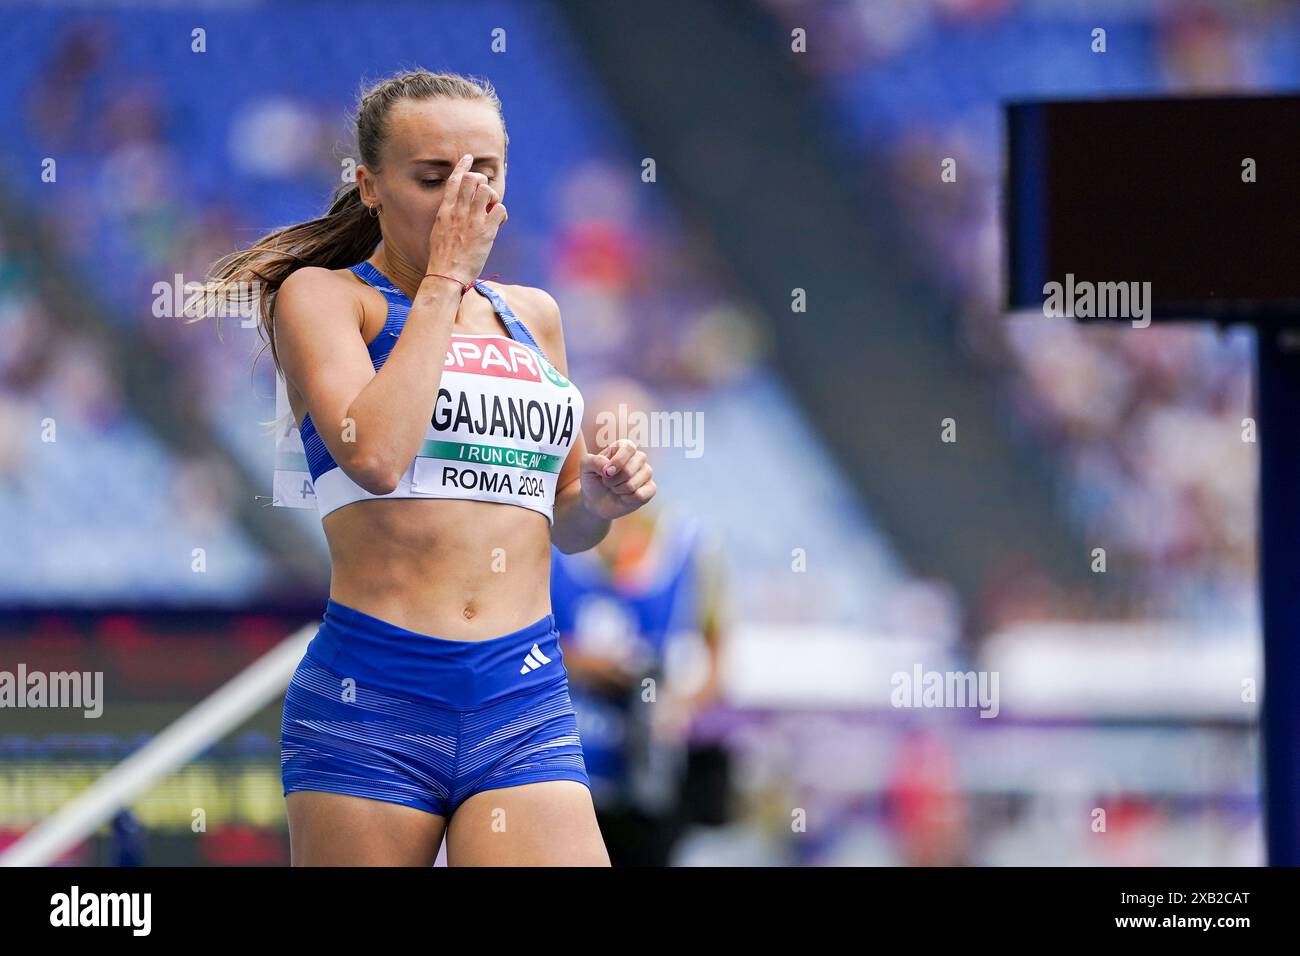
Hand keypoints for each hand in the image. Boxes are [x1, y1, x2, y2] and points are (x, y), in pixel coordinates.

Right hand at [426, 154, 506, 283]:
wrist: (446, 274)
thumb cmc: (442, 257)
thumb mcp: (439, 231)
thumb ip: (449, 217)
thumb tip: (457, 210)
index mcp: (445, 210)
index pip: (454, 180)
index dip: (463, 166)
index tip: (469, 158)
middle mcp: (459, 211)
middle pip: (472, 180)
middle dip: (481, 181)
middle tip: (484, 192)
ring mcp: (473, 220)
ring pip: (487, 190)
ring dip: (492, 196)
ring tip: (491, 209)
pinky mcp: (486, 231)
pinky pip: (500, 209)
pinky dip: (502, 213)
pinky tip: (498, 223)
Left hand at [579, 438, 655, 520]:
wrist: (596, 500)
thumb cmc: (593, 479)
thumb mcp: (585, 466)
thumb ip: (594, 460)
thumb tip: (608, 467)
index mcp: (624, 447)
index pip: (629, 448)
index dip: (617, 462)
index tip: (606, 472)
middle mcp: (638, 458)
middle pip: (629, 469)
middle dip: (613, 480)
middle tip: (607, 482)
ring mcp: (646, 473)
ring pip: (633, 484)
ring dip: (618, 490)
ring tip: (615, 489)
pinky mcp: (650, 489)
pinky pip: (641, 495)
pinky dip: (627, 499)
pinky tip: (624, 497)